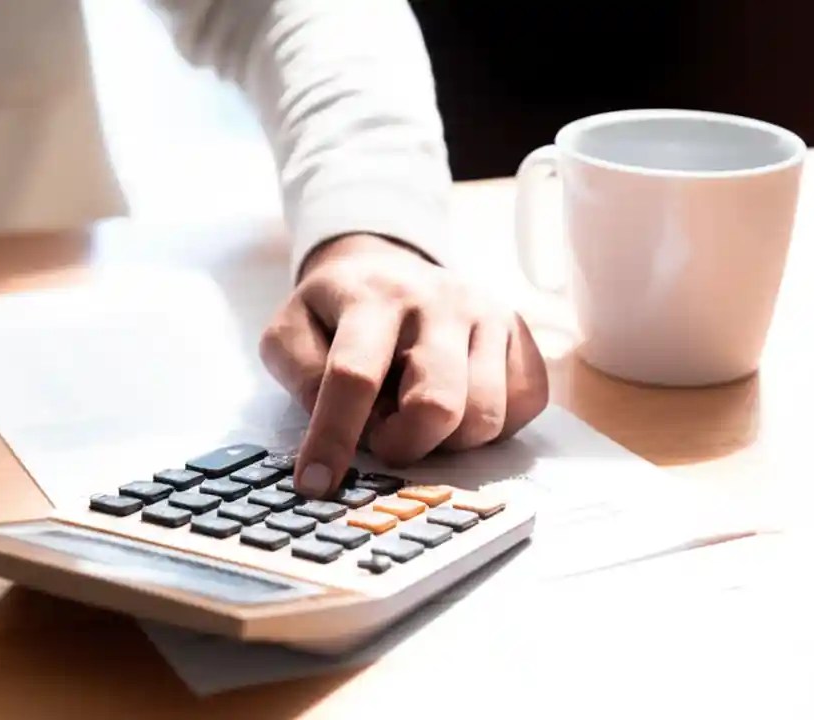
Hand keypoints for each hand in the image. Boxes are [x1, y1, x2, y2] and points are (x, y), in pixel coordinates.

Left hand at [259, 233, 548, 497]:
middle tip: (383, 438)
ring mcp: (489, 315)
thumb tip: (340, 428)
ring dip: (446, 441)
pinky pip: (522, 408)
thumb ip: (303, 377)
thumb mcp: (291, 332)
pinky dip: (488, 428)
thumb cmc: (336, 312)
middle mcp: (440, 301)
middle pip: (436, 404)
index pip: (354, 376)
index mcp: (373, 297)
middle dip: (405, 444)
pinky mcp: (522, 336)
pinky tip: (457, 409)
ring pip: (484, 417)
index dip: (333, 437)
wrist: (390, 265)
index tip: (316, 484)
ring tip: (416, 417)